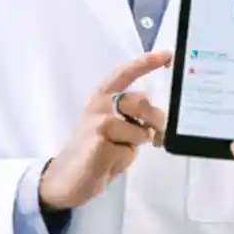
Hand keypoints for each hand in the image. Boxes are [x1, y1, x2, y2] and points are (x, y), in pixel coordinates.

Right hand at [38, 50, 172, 210]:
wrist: (66, 178)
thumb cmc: (95, 152)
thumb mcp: (115, 128)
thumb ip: (132, 117)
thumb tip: (158, 121)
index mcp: (102, 97)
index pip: (125, 73)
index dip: (146, 62)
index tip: (167, 55)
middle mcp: (99, 104)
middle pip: (141, 101)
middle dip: (155, 120)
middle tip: (157, 136)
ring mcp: (98, 122)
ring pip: (140, 128)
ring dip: (138, 143)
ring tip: (120, 150)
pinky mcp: (99, 141)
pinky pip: (130, 149)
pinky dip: (126, 158)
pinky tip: (109, 161)